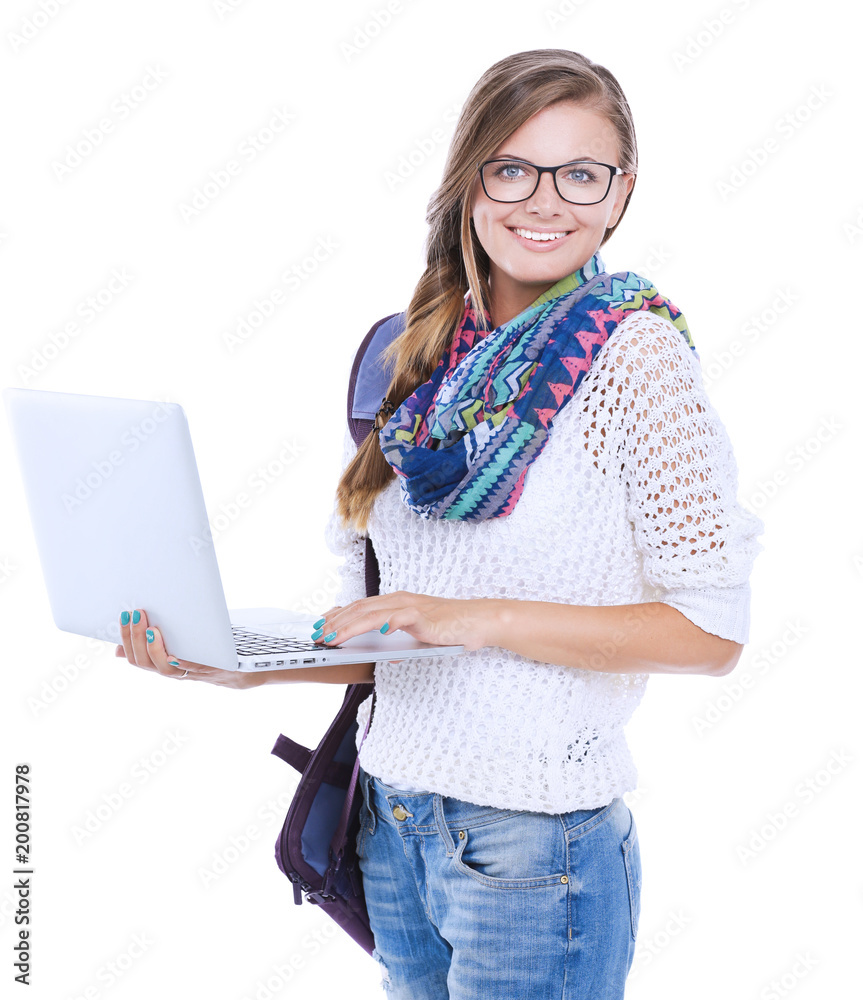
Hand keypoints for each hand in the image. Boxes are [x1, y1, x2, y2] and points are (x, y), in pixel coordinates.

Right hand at [115, 608, 262, 689]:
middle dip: (137, 638)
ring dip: (155, 649)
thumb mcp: (178, 649)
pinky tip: (176, 654)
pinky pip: (196, 669)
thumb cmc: (207, 655)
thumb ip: (154, 646)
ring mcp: (193, 673)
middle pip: (146, 663)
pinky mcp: (213, 671)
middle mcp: (175, 672)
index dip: (126, 639)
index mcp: (164, 664)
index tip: (123, 616)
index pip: (135, 658)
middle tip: (137, 614)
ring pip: (166, 668)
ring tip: (152, 629)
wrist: (241, 671)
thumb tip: (118, 649)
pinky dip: (184, 662)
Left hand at [312, 591, 493, 652]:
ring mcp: (411, 607)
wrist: (477, 621)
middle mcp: (399, 601)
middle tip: (316, 636)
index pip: (359, 608)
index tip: (319, 626)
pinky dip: (390, 623)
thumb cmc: (448, 628)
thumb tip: (385, 657)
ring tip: (334, 638)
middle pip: (360, 610)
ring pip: (374, 614)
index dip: (337, 616)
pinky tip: (379, 631)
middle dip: (335, 623)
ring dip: (351, 626)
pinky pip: (404, 618)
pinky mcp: (425, 616)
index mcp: (395, 604)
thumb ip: (400, 644)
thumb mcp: (417, 637)